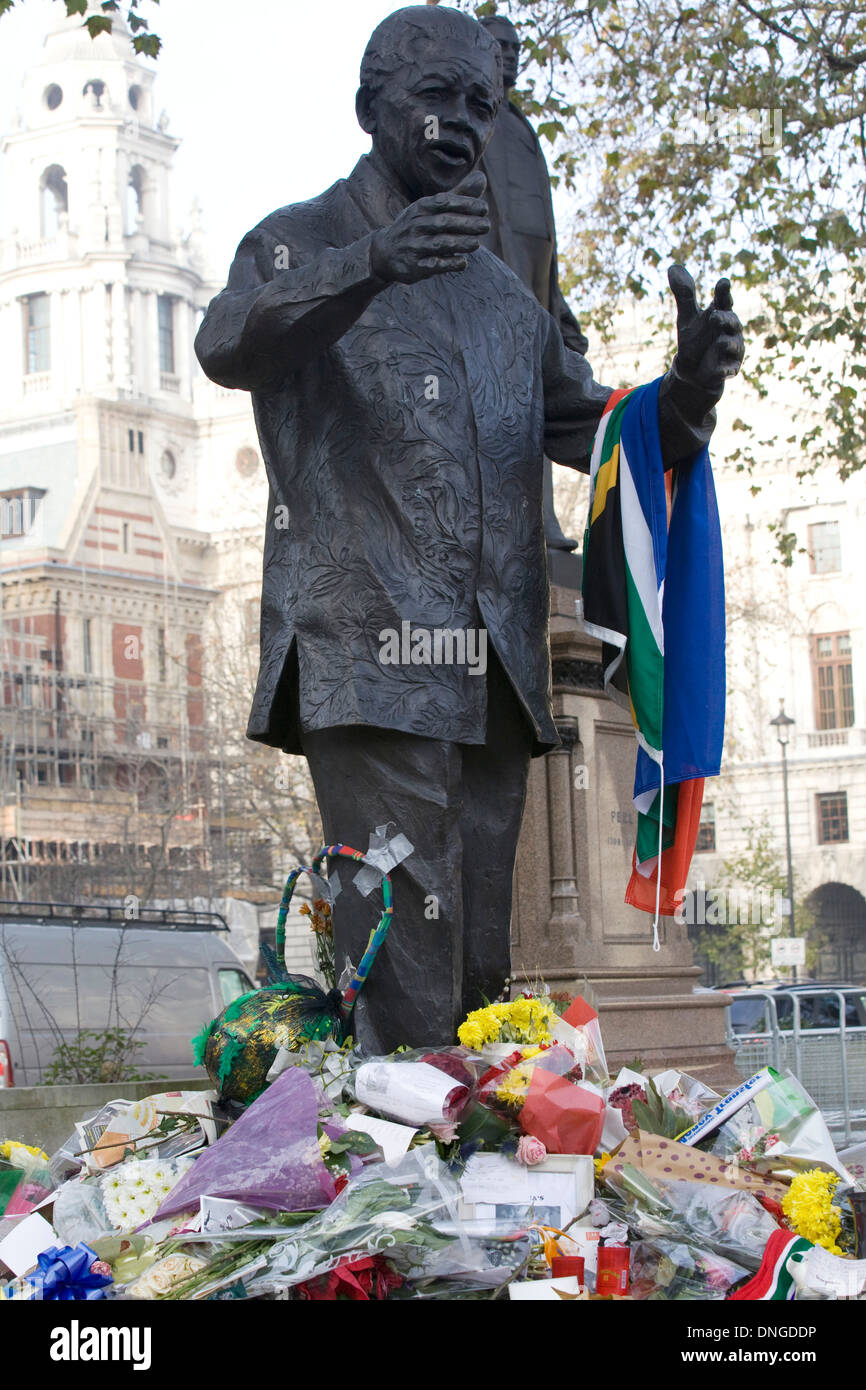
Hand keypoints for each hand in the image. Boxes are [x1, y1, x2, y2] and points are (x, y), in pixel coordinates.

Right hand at [370, 172, 488, 284]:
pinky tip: (463, 262)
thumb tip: (482, 178)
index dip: (465, 204)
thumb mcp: (432, 208)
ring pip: (439, 243)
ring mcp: (413, 246)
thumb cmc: (416, 227)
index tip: (483, 208)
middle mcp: (415, 225)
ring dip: (460, 243)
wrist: (385, 253)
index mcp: (420, 208)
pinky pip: (433, 265)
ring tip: (477, 243)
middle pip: (443, 222)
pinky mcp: (413, 267)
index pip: (444, 202)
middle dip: (467, 223)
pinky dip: (449, 263)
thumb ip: (458, 195)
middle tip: (486, 226)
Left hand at [668, 265, 743, 394]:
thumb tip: (673, 266)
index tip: (723, 283)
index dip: (723, 292)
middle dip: (724, 319)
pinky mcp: (731, 368)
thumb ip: (684, 294)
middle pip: (731, 320)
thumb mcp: (687, 316)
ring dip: (723, 343)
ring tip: (717, 343)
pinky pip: (728, 367)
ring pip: (732, 343)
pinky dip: (721, 368)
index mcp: (720, 312)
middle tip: (714, 317)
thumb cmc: (694, 339)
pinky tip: (716, 369)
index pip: (724, 299)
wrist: (692, 370)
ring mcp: (733, 348)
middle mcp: (731, 329)